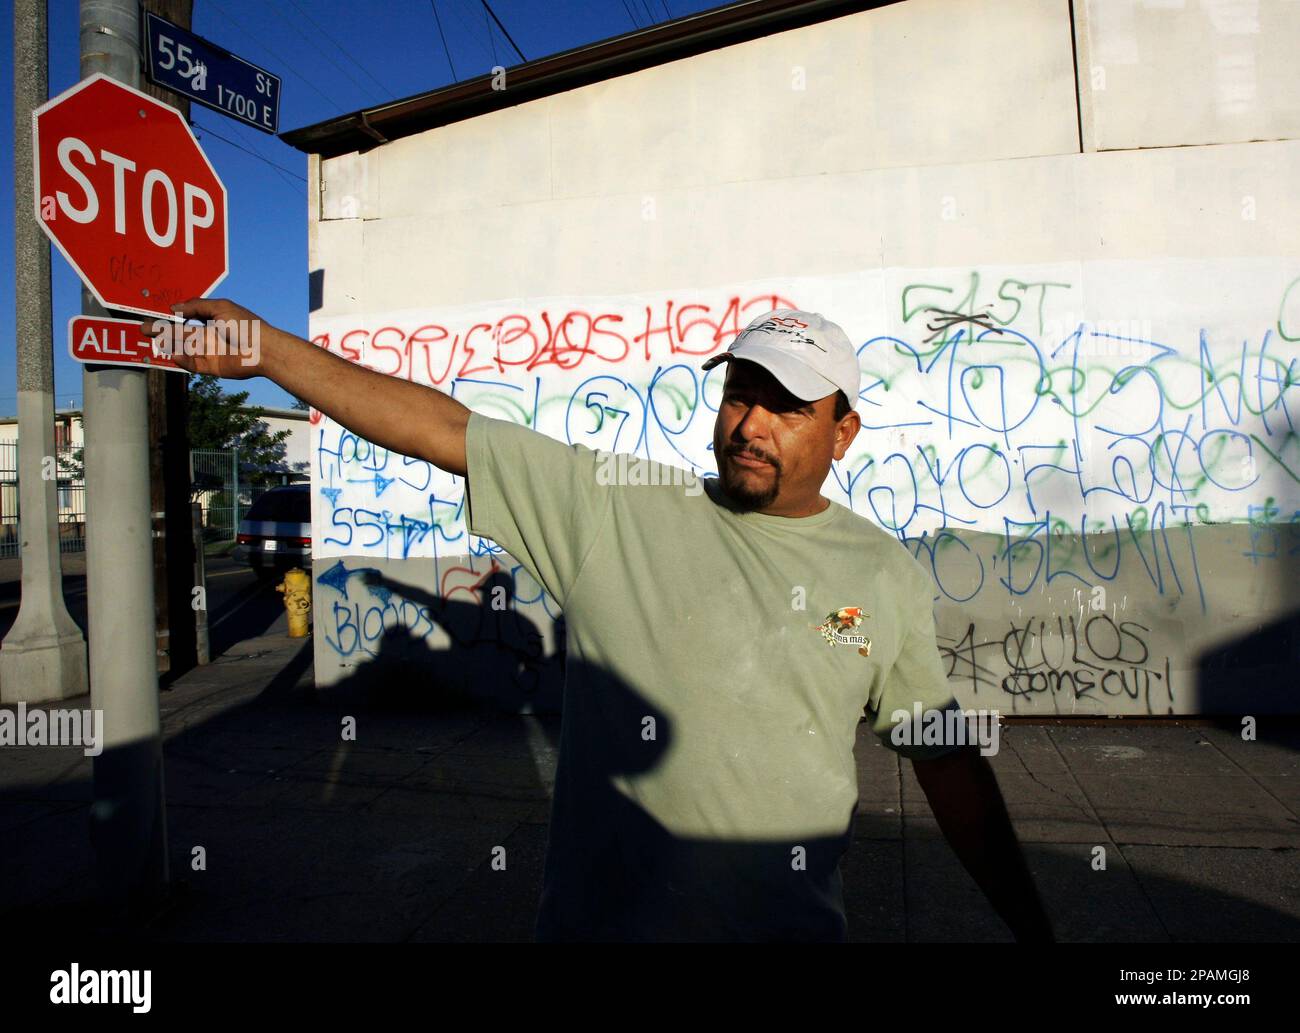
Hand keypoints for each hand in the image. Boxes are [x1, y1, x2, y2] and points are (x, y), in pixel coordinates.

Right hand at [138, 297, 273, 379]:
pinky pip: (192, 364)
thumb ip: (195, 306)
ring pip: (183, 348)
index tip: (156, 313)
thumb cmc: (245, 325)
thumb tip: (173, 307)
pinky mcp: (213, 367)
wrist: (263, 350)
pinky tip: (172, 353)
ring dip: (167, 344)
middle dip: (161, 331)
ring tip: (152, 339)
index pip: (188, 317)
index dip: (172, 316)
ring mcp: (210, 352)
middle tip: (142, 328)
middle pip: (181, 333)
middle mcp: (210, 336)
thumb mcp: (220, 307)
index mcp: (213, 319)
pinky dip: (182, 360)